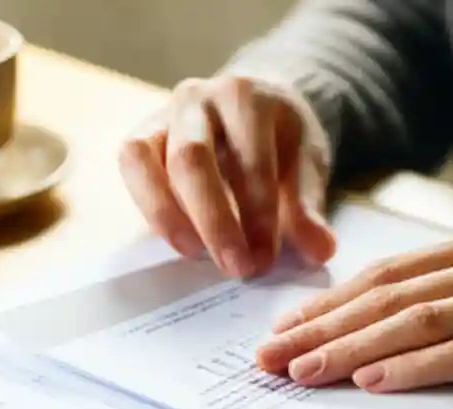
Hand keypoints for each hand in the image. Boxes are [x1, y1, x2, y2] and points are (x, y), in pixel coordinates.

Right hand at [118, 75, 335, 276]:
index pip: (249, 159)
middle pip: (191, 159)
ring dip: (170, 216)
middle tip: (237, 268)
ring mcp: (163, 115)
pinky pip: (132, 167)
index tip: (265, 259)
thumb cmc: (279, 139)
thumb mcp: (306, 163)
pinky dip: (151, 207)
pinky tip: (180, 239)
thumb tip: (320, 251)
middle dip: (213, 221)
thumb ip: (308, 205)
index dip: (257, 214)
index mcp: (246, 96)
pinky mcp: (141, 136)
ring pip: (147, 160)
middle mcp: (197, 97)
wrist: (255, 106)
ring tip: (198, 256)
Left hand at [255, 221, 452, 391]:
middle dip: (322, 326)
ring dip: (353, 347)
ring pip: (421, 320)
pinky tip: (376, 379)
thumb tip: (399, 315)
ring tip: (303, 370)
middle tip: (268, 356)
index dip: (331, 301)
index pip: (390, 273)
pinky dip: (418, 365)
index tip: (284, 327)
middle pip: (391, 294)